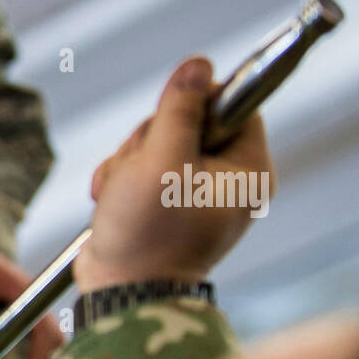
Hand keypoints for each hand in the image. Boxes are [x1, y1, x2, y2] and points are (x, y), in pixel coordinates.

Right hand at [76, 57, 275, 292]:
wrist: (121, 293)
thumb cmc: (147, 234)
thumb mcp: (162, 161)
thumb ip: (179, 111)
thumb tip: (198, 65)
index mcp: (247, 170)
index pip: (234, 104)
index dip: (195, 101)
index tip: (167, 119)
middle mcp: (227, 181)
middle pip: (188, 120)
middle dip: (149, 139)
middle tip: (139, 168)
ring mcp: (194, 194)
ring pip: (157, 144)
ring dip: (128, 161)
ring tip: (120, 192)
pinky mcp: (165, 204)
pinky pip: (141, 169)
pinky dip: (120, 180)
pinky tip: (111, 200)